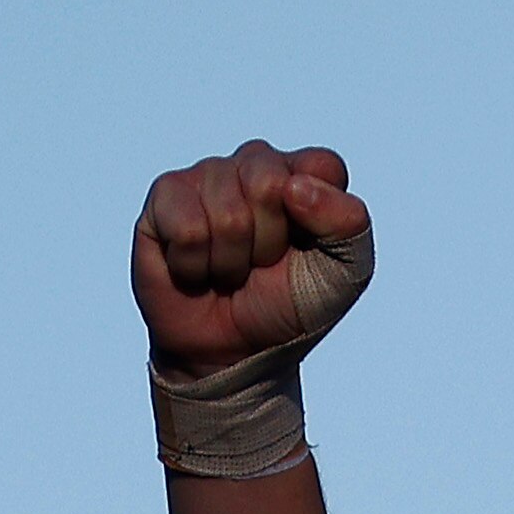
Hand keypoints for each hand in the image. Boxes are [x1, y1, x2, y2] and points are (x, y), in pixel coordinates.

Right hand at [133, 139, 369, 379]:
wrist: (237, 348)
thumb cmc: (293, 304)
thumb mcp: (345, 273)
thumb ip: (347, 222)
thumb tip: (294, 185)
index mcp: (305, 175)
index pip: (322, 165)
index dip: (320, 217)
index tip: (311, 248)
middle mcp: (255, 164)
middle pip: (267, 182)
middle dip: (270, 241)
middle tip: (264, 263)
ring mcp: (207, 175)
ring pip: (226, 212)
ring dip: (233, 260)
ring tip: (232, 269)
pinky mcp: (165, 195)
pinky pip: (186, 227)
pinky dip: (197, 264)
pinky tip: (198, 267)